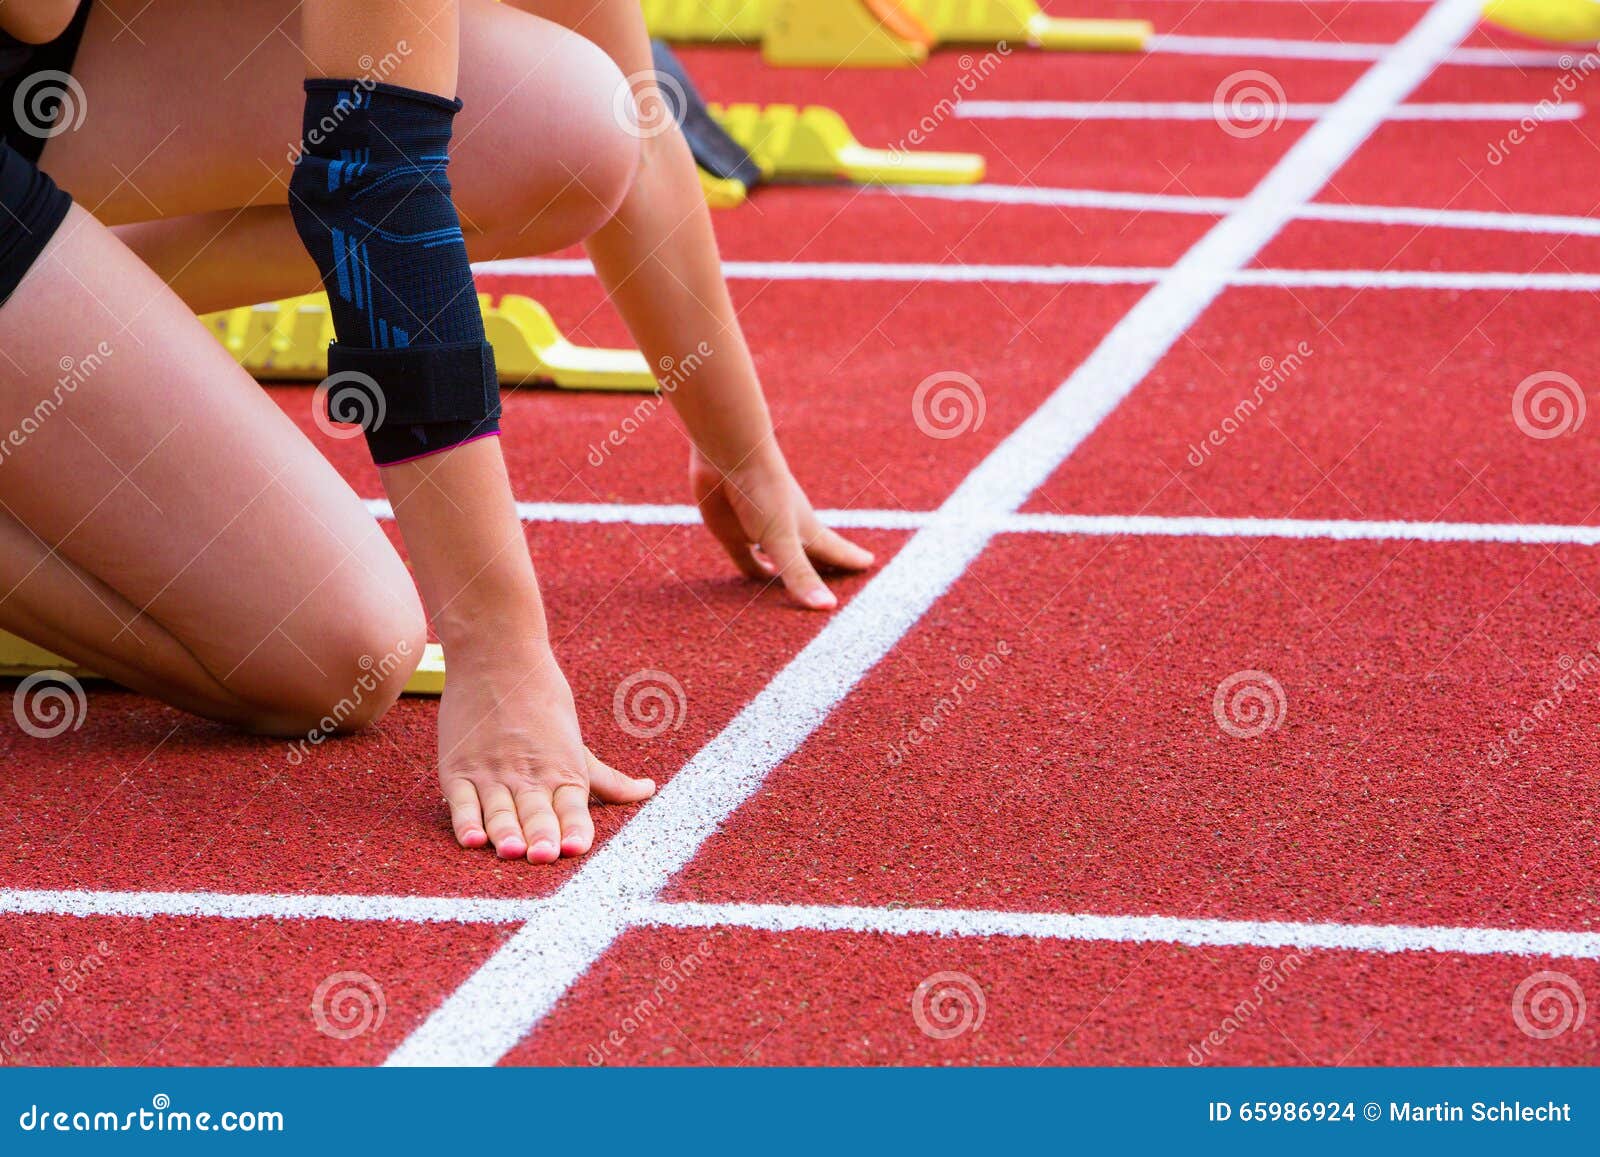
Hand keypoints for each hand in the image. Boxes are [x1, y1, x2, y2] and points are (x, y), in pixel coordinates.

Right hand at [436, 640, 654, 860]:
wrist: (498, 656)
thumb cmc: (542, 700)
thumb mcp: (576, 744)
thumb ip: (607, 780)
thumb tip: (648, 791)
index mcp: (561, 771)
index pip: (571, 807)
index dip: (574, 828)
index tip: (577, 847)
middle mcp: (527, 775)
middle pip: (535, 812)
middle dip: (540, 836)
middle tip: (543, 855)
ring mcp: (490, 774)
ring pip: (499, 811)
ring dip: (505, 832)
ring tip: (511, 851)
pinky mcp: (457, 770)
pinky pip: (461, 802)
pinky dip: (465, 822)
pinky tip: (471, 839)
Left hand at [690, 445, 874, 608]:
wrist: (727, 454)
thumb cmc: (763, 490)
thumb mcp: (783, 538)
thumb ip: (801, 574)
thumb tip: (828, 609)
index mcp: (806, 529)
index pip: (835, 550)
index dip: (851, 560)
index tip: (870, 564)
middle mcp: (786, 531)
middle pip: (811, 556)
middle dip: (826, 569)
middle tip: (843, 581)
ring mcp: (758, 533)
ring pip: (779, 561)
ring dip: (788, 575)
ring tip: (801, 588)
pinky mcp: (731, 534)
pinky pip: (745, 560)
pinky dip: (754, 573)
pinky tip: (757, 580)